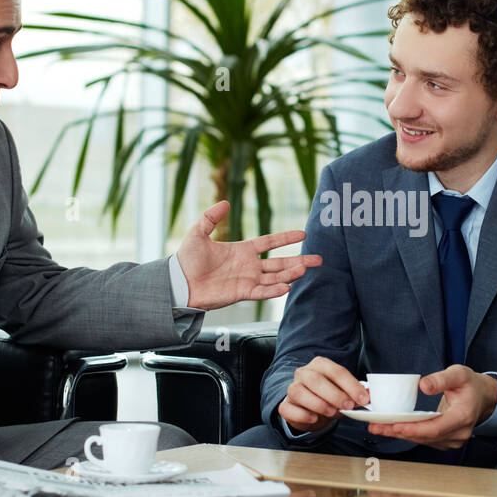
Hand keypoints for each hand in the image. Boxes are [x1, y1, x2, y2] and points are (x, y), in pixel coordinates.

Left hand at [175, 201, 321, 309]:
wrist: (177, 283)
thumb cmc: (186, 259)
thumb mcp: (198, 232)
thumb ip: (211, 217)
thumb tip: (226, 203)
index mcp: (242, 250)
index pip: (270, 243)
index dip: (286, 238)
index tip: (303, 233)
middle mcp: (249, 266)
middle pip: (280, 263)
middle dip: (299, 261)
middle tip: (319, 260)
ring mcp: (247, 280)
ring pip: (275, 277)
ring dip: (291, 274)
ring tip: (306, 269)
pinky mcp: (241, 293)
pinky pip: (262, 292)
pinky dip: (274, 290)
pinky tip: (287, 286)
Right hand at [280, 357, 367, 432]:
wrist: (310, 410)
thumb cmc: (329, 397)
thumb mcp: (344, 392)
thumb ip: (355, 393)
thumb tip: (370, 395)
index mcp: (321, 365)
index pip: (336, 371)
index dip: (351, 385)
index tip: (363, 399)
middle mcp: (304, 373)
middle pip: (317, 380)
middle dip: (335, 395)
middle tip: (348, 407)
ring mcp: (292, 388)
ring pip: (300, 392)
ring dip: (319, 404)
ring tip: (333, 412)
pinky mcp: (285, 405)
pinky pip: (289, 409)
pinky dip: (303, 414)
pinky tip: (315, 418)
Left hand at [367, 365, 496, 449]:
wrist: (482, 397)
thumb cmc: (471, 385)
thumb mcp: (459, 373)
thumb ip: (441, 379)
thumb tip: (423, 385)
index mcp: (462, 416)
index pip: (435, 428)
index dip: (413, 429)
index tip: (395, 425)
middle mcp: (459, 433)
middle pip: (425, 437)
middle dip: (399, 432)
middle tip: (376, 427)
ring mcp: (453, 439)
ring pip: (423, 440)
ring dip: (400, 434)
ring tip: (378, 428)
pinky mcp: (447, 440)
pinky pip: (425, 440)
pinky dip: (409, 434)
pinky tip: (393, 428)